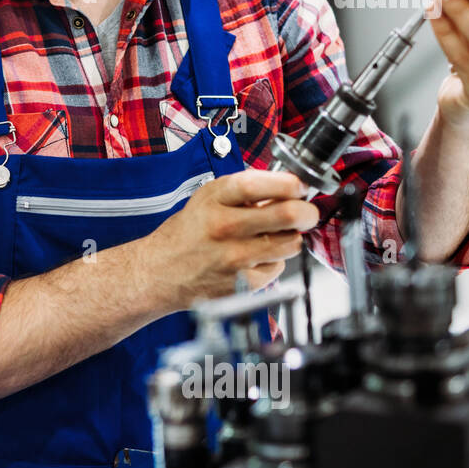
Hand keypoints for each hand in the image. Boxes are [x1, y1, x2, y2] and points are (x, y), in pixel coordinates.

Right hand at [145, 169, 318, 307]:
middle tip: (306, 212)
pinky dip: (273, 261)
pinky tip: (255, 257)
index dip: (290, 183)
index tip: (300, 186)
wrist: (160, 271)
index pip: (260, 184)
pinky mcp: (243, 284)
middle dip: (307, 212)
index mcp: (215, 199)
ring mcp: (234, 258)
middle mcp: (224, 227)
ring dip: (291, 237)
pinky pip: (278, 267)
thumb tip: (288, 187)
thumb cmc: (188, 233)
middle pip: (288, 214)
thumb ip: (245, 189)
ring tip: (275, 235)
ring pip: (291, 243)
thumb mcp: (208, 198)